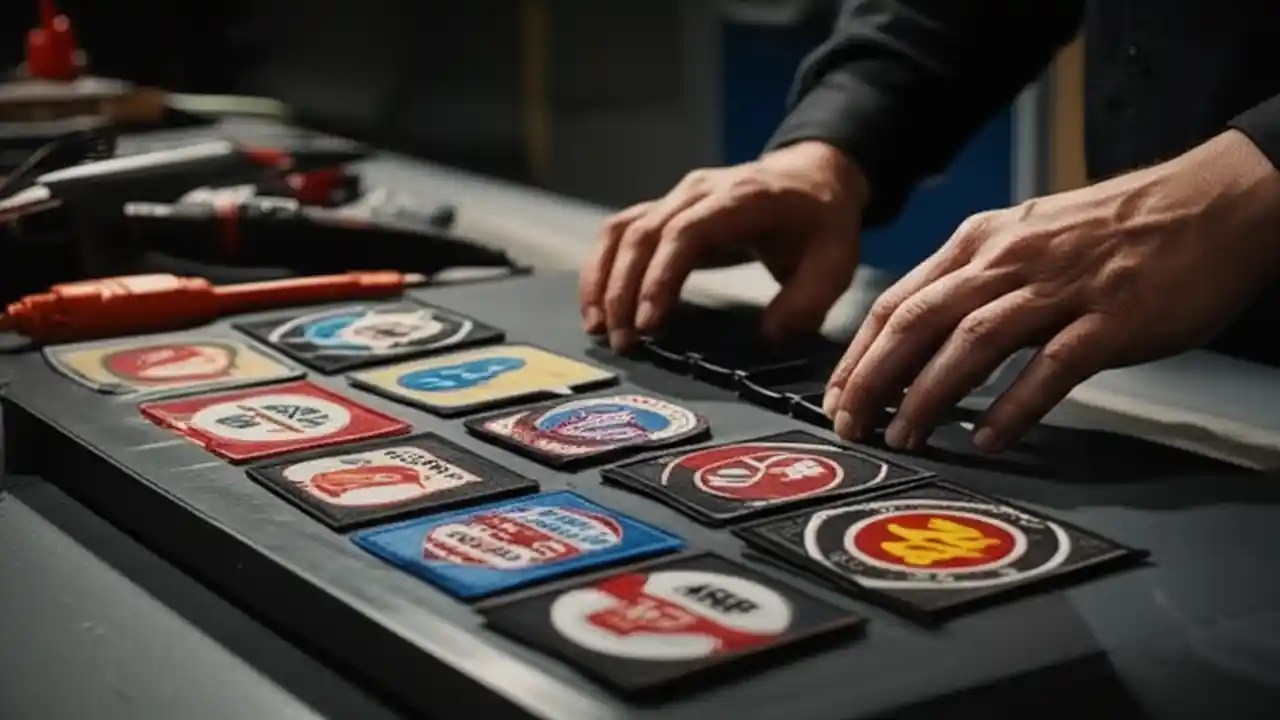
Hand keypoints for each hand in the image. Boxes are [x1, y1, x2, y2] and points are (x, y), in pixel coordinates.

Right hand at [579, 141, 868, 350]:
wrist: (813, 177)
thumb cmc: (822, 221)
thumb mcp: (836, 260)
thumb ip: (807, 301)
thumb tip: (769, 337)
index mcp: (740, 199)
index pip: (684, 233)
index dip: (660, 278)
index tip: (650, 324)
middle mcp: (698, 191)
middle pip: (642, 233)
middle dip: (623, 290)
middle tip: (622, 341)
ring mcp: (677, 197)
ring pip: (622, 230)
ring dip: (602, 279)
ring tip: (598, 328)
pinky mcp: (666, 211)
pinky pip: (621, 233)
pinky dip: (603, 268)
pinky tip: (599, 307)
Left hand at [824, 129, 1279, 452]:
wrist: (1214, 202)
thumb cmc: (1115, 229)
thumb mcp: (1026, 236)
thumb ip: (974, 279)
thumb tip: (919, 332)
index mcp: (981, 240)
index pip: (899, 300)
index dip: (859, 353)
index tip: (837, 396)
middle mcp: (1010, 258)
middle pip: (919, 321)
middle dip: (875, 378)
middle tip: (852, 425)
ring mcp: (1060, 286)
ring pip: (972, 342)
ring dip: (929, 394)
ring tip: (904, 436)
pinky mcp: (1111, 316)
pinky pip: (1051, 367)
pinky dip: (1014, 405)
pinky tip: (989, 438)